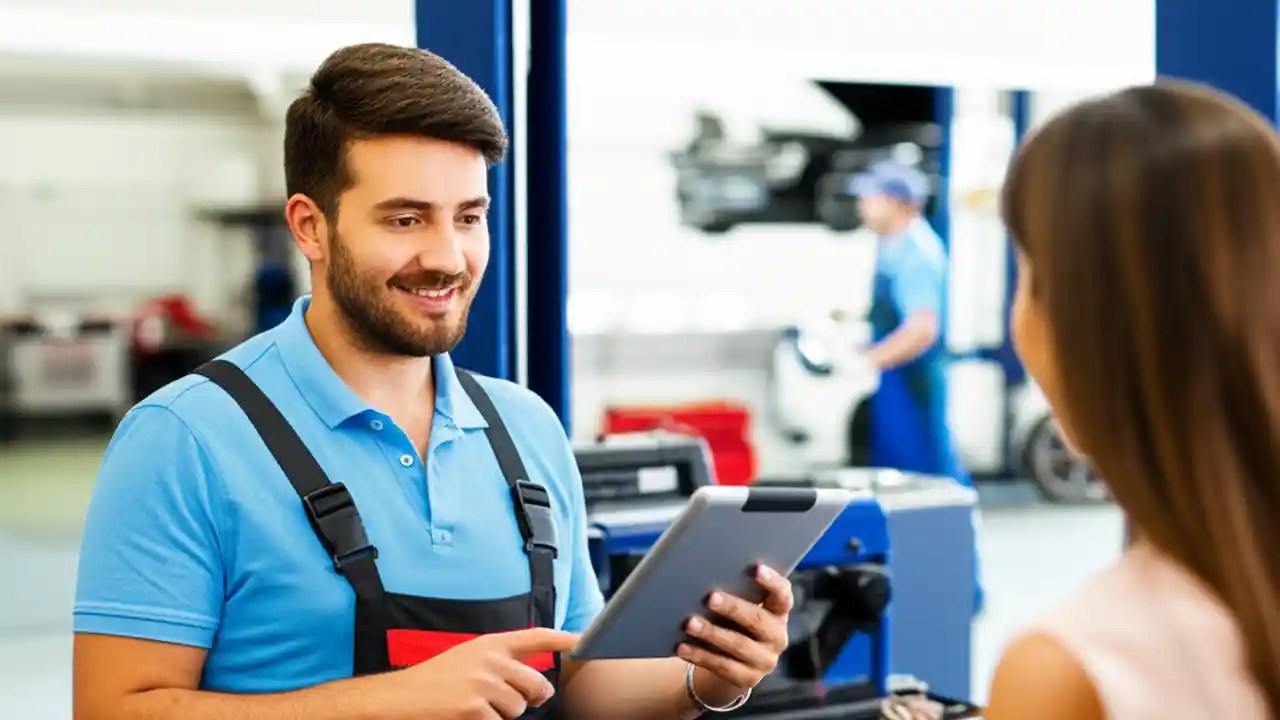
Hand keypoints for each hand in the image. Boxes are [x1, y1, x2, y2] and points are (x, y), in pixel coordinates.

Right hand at [390, 627, 579, 718]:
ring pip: (519, 709)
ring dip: (502, 715)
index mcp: (490, 644)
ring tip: (474, 707)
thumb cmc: (434, 681)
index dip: (564, 639)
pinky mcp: (474, 709)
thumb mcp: (468, 657)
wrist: (398, 698)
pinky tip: (466, 717)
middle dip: (529, 698)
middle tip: (506, 700)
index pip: (536, 636)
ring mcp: (482, 684)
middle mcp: (490, 660)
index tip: (584, 642)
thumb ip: (500, 661)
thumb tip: (535, 680)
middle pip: (537, 684)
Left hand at [677, 564, 793, 705]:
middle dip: (733, 608)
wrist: (737, 660)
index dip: (772, 582)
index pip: (782, 594)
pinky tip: (682, 646)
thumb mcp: (742, 606)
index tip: (756, 568)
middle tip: (709, 597)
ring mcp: (765, 660)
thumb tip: (703, 574)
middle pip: (757, 620)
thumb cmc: (736, 620)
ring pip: (738, 645)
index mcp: (779, 611)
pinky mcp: (748, 678)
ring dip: (712, 633)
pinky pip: (723, 666)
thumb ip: (735, 591)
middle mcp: (777, 636)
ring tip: (689, 623)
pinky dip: (700, 655)